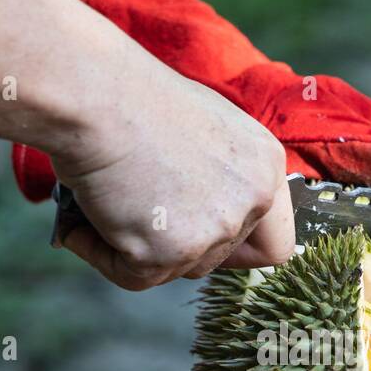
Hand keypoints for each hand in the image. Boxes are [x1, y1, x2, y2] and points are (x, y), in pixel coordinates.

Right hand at [9, 0, 370, 331]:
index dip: (241, 252)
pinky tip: (92, 210)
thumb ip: (221, 179)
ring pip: (173, 272)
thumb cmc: (130, 100)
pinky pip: (132, 277)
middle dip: (175, 247)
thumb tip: (208, 221)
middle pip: (220, 265)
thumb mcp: (203, 133)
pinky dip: (102, 252)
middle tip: (136, 206)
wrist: (93, 93)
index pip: (278, 246)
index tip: (209, 247)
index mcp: (266, 168)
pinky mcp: (170, 253)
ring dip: (134, 246)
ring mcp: (214, 231)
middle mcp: (253, 201)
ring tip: (109, 192)